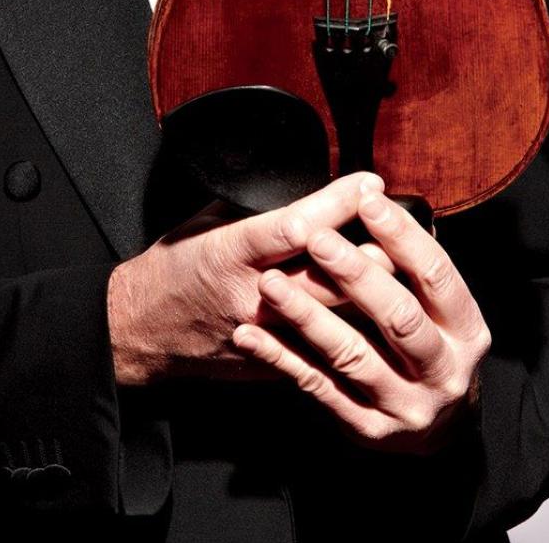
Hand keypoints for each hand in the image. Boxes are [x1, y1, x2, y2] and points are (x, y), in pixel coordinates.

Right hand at [107, 171, 387, 385]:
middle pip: (331, 278)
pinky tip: (381, 317)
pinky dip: (355, 329)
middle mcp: (254, 295)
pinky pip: (325, 348)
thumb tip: (306, 190)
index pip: (298, 225)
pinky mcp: (274, 365)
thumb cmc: (174, 267)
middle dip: (375, 253)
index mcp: (232, 251)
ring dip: (375, 295)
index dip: (340, 202)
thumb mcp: (207, 222)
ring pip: (338, 319)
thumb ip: (255, 211)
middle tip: (404, 230)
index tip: (370, 182)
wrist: (142, 331)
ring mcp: (267, 336)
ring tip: (406, 273)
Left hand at [232, 178, 490, 453]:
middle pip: (399, 317)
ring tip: (270, 285)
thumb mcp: (435, 307)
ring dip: (308, 317)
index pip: (436, 274)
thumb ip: (408, 264)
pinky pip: (319, 388)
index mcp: (466, 329)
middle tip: (315, 238)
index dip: (402, 235)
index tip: (366, 198)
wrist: (434, 426)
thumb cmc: (426, 341)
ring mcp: (408, 405)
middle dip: (354, 274)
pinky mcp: (369, 429)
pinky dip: (282, 359)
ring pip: (352, 355)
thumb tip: (370, 193)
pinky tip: (251, 334)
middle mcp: (445, 371)